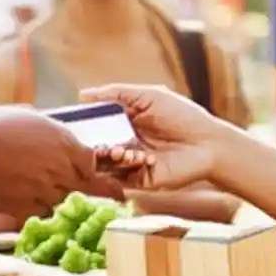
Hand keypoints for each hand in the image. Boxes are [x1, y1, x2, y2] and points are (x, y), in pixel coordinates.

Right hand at [0, 105, 124, 218]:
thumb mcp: (24, 115)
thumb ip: (45, 126)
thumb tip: (51, 128)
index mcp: (65, 143)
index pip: (91, 160)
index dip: (89, 166)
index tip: (88, 170)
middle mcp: (62, 170)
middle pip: (89, 187)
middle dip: (93, 191)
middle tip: (100, 197)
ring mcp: (47, 193)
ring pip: (68, 204)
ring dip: (67, 203)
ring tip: (64, 204)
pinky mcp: (28, 210)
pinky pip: (44, 216)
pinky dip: (43, 213)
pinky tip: (36, 209)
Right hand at [80, 84, 227, 191]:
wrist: (209, 144)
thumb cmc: (183, 116)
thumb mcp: (150, 96)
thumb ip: (117, 94)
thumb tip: (83, 94)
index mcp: (126, 123)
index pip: (96, 125)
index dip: (83, 125)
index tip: (67, 123)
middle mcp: (125, 144)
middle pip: (96, 146)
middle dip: (90, 143)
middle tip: (88, 139)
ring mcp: (131, 164)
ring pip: (105, 164)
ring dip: (107, 155)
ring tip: (118, 148)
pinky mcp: (139, 181)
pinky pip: (120, 179)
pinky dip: (121, 167)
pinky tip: (133, 155)